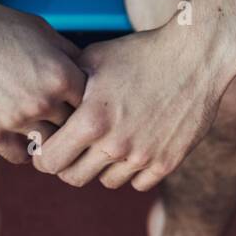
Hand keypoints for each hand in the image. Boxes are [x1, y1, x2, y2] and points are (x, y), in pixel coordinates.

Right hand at [0, 0, 86, 163]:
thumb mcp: (42, 30)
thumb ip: (68, 54)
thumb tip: (89, 72)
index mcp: (61, 75)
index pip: (91, 104)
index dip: (87, 102)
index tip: (79, 101)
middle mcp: (43, 101)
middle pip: (72, 127)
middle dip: (69, 122)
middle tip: (65, 119)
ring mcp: (16, 120)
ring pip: (48, 145)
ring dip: (48, 137)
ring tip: (45, 129)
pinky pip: (19, 155)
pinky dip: (24, 149)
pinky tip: (23, 137)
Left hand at [33, 22, 233, 191]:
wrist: (194, 57)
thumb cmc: (140, 53)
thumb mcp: (94, 58)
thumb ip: (66, 84)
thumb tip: (44, 97)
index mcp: (91, 120)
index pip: (49, 161)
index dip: (41, 156)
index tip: (45, 148)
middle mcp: (115, 145)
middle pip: (74, 178)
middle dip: (67, 165)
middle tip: (71, 149)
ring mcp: (142, 158)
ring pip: (106, 181)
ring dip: (100, 166)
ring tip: (106, 141)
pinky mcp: (167, 163)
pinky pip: (137, 183)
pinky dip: (131, 170)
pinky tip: (132, 145)